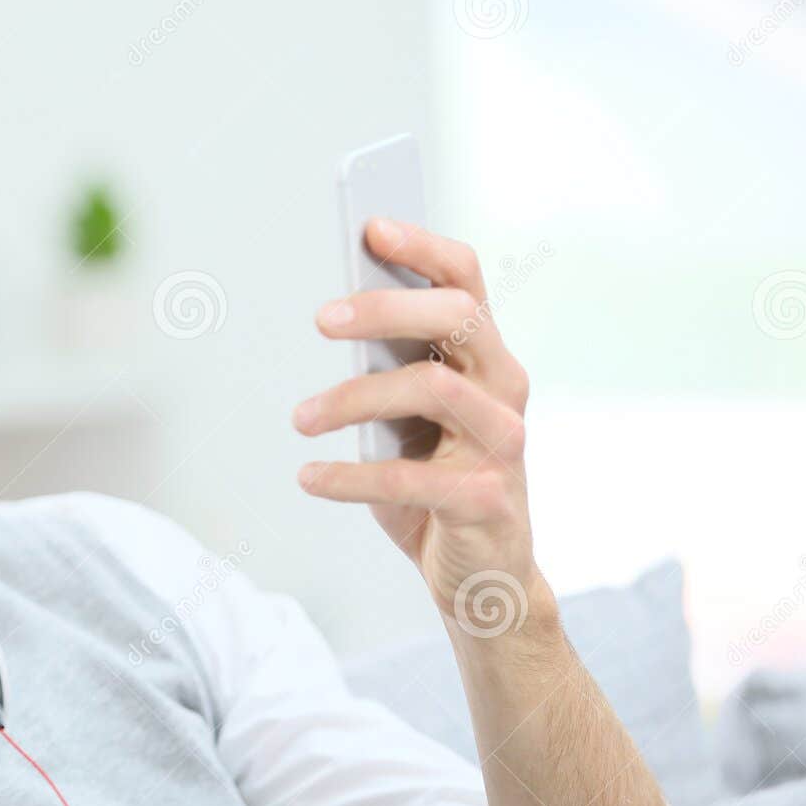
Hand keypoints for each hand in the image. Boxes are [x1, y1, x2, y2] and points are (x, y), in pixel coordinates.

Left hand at [293, 218, 547, 629]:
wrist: (483, 578)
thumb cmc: (435, 486)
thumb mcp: (408, 422)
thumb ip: (388, 369)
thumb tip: (338, 316)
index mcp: (485, 359)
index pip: (466, 281)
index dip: (422, 247)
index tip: (370, 228)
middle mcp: (504, 390)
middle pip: (456, 318)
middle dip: (386, 308)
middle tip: (322, 319)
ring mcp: (503, 443)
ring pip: (432, 389)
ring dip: (353, 397)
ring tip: (300, 419)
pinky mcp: (487, 499)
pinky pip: (410, 477)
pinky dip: (348, 476)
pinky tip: (310, 477)